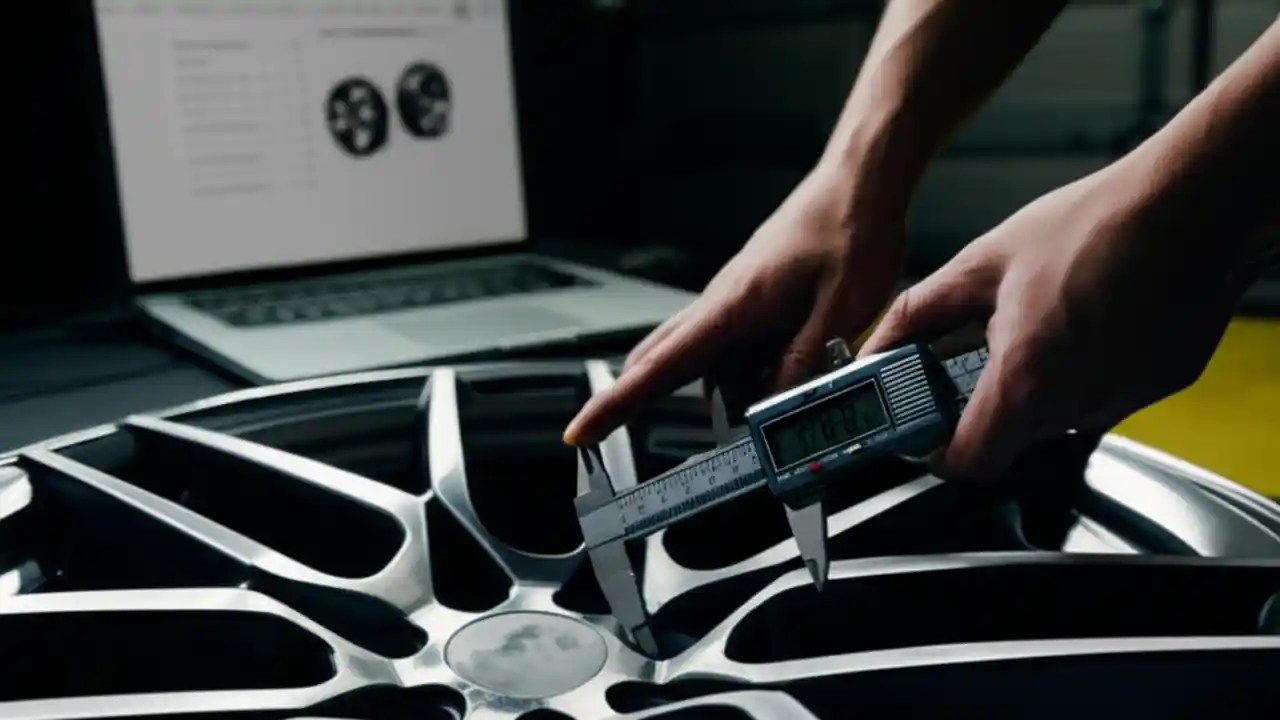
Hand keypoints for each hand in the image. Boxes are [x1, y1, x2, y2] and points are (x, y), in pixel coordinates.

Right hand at [564, 163, 907, 444]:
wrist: (859, 181)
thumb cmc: (849, 228)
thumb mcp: (842, 309)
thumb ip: (805, 363)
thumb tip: (773, 404)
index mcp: (731, 307)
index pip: (657, 367)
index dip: (614, 405)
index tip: (580, 431)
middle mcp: (723, 304)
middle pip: (666, 366)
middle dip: (662, 402)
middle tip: (697, 432)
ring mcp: (736, 302)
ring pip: (711, 362)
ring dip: (737, 388)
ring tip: (795, 382)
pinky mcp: (755, 301)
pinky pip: (739, 347)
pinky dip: (756, 368)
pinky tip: (799, 364)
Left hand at [857, 159, 1254, 480]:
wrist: (1190, 202)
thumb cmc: (1094, 225)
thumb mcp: (982, 264)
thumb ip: (918, 315)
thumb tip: (878, 345)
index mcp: (1026, 378)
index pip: (971, 463)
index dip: (941, 454)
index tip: (930, 431)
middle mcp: (1078, 402)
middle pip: (1013, 435)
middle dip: (989, 401)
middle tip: (986, 350)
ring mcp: (1125, 398)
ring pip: (1059, 417)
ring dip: (1039, 383)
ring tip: (1046, 320)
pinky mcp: (1160, 385)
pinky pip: (1104, 395)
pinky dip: (1086, 369)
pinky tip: (1089, 318)